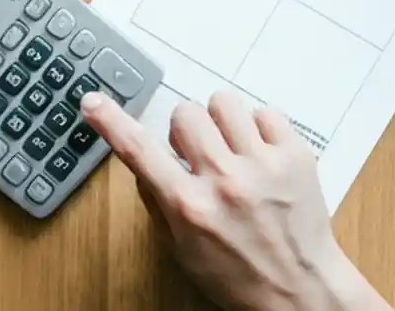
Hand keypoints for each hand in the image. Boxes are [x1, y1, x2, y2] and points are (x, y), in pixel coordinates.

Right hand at [80, 91, 389, 310]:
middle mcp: (224, 181)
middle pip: (185, 113)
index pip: (139, 151)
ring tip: (233, 149)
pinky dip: (259, 128)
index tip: (93, 102)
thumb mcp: (181, 249)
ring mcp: (263, 165)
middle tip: (198, 153)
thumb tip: (143, 158)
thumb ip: (157, 201)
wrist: (301, 291)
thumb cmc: (239, 275)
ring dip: (222, 122)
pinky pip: (266, 112)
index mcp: (189, 207)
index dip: (111, 122)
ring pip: (224, 102)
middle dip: (186, 130)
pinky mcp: (296, 156)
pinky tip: (261, 154)